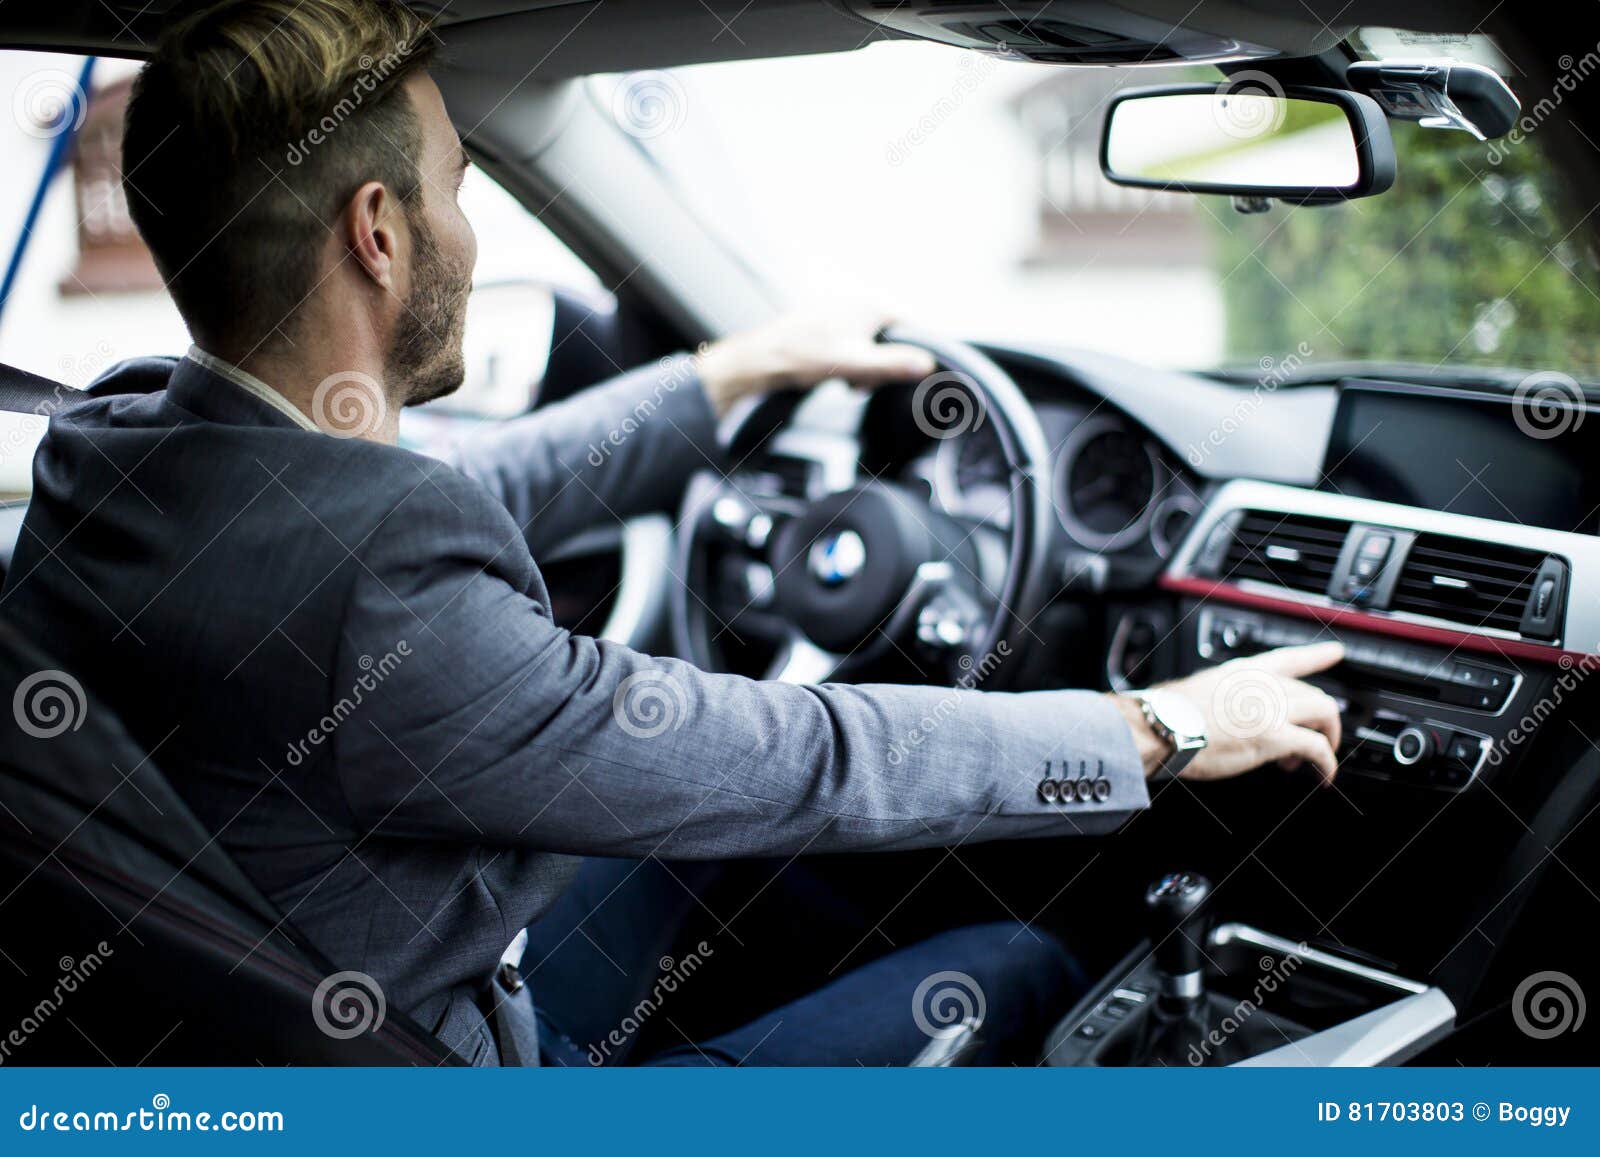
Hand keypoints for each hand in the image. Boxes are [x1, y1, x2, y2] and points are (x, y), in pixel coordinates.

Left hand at [694, 309, 936, 416]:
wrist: (762, 360)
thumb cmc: (804, 357)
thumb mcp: (855, 365)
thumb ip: (892, 364)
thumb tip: (927, 363)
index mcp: (872, 305)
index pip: (913, 327)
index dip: (911, 355)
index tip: (902, 376)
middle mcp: (860, 302)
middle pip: (892, 339)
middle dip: (883, 365)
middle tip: (864, 383)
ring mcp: (844, 312)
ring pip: (872, 345)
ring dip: (866, 367)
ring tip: (847, 381)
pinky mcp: (830, 325)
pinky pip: (854, 345)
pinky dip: (850, 363)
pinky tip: (836, 376)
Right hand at [1112, 641, 1346, 785]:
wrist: (1161, 726)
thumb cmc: (1168, 714)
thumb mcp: (1201, 691)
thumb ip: (1223, 698)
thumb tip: (1225, 715)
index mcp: (1243, 671)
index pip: (1289, 658)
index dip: (1316, 655)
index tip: (1335, 653)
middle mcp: (1263, 684)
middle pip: (1312, 693)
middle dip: (1318, 718)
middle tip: (1310, 738)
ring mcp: (1271, 708)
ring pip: (1325, 713)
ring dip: (1329, 737)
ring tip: (1319, 759)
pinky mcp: (1276, 736)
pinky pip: (1318, 748)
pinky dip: (1327, 763)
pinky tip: (1324, 775)